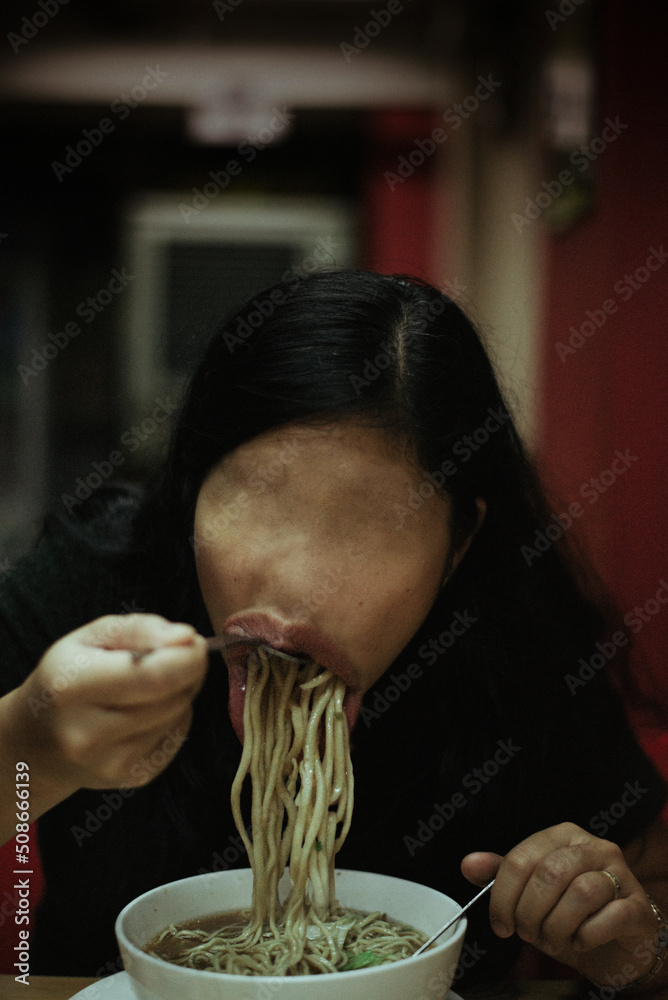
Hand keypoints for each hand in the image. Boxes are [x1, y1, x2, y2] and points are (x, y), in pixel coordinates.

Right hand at [7, 613, 207, 795]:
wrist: (38, 740)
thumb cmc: (70, 674)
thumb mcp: (93, 637)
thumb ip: (141, 629)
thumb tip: (187, 637)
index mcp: (71, 686)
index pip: (153, 676)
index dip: (187, 657)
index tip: (194, 642)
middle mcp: (86, 733)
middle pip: (172, 698)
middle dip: (188, 672)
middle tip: (180, 657)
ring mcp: (108, 763)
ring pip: (178, 717)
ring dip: (180, 694)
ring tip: (154, 685)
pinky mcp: (130, 779)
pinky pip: (177, 738)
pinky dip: (175, 719)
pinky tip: (148, 712)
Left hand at [462, 822, 663, 989]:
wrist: (615, 942)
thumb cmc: (569, 911)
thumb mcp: (532, 891)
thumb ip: (502, 874)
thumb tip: (469, 864)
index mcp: (563, 835)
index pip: (521, 858)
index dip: (504, 896)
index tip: (501, 924)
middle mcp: (593, 847)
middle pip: (550, 873)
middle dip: (529, 913)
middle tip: (527, 934)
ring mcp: (621, 874)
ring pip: (581, 892)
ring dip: (557, 926)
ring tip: (552, 940)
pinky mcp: (639, 906)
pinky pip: (611, 917)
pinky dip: (587, 935)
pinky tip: (580, 941)